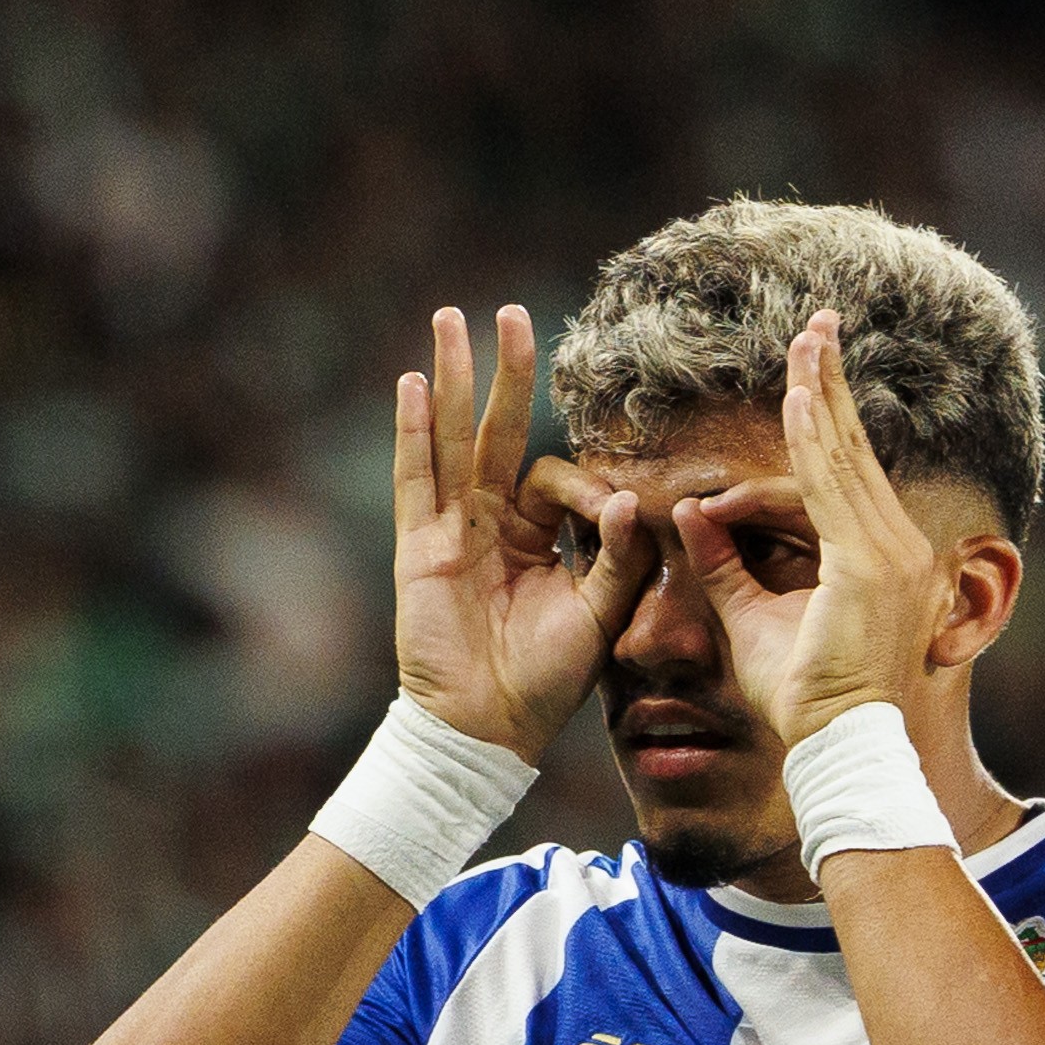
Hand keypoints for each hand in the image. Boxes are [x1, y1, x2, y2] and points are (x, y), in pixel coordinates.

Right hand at [388, 305, 648, 761]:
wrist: (489, 730)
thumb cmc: (545, 683)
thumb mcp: (598, 617)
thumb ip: (617, 558)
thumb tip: (628, 495)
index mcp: (535, 539)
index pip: (554, 479)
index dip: (587, 487)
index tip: (612, 515)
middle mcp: (490, 525)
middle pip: (497, 433)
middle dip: (506, 373)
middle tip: (514, 313)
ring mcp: (450, 531)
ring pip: (453, 440)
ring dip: (455, 378)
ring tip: (451, 317)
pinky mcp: (419, 549)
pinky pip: (416, 479)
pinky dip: (416, 431)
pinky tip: (417, 382)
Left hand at [672, 311, 949, 748]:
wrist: (840, 747)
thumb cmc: (805, 701)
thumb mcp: (754, 620)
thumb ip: (726, 565)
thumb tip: (689, 513)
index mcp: (878, 559)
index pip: (846, 474)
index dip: (829, 419)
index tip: (808, 374)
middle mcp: (896, 548)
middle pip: (854, 450)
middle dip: (832, 383)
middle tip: (817, 322)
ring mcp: (890, 555)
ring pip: (845, 459)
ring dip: (823, 396)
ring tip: (805, 341)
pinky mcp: (871, 565)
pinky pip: (833, 488)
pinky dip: (815, 441)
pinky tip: (799, 398)